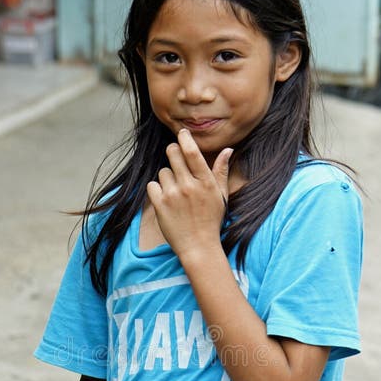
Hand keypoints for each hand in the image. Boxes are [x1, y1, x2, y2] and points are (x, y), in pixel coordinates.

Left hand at [146, 128, 232, 262]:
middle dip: (172, 152)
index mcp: (205, 182)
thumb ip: (221, 171)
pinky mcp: (160, 205)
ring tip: (175, 192)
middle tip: (175, 160)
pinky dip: (157, 191)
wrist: (198, 247)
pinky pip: (152, 186)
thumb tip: (228, 149)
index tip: (181, 133)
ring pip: (162, 172)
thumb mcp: (221, 195)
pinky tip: (166, 200)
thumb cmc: (211, 220)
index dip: (185, 138)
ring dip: (167, 178)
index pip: (192, 152)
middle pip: (172, 154)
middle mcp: (189, 186)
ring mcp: (173, 195)